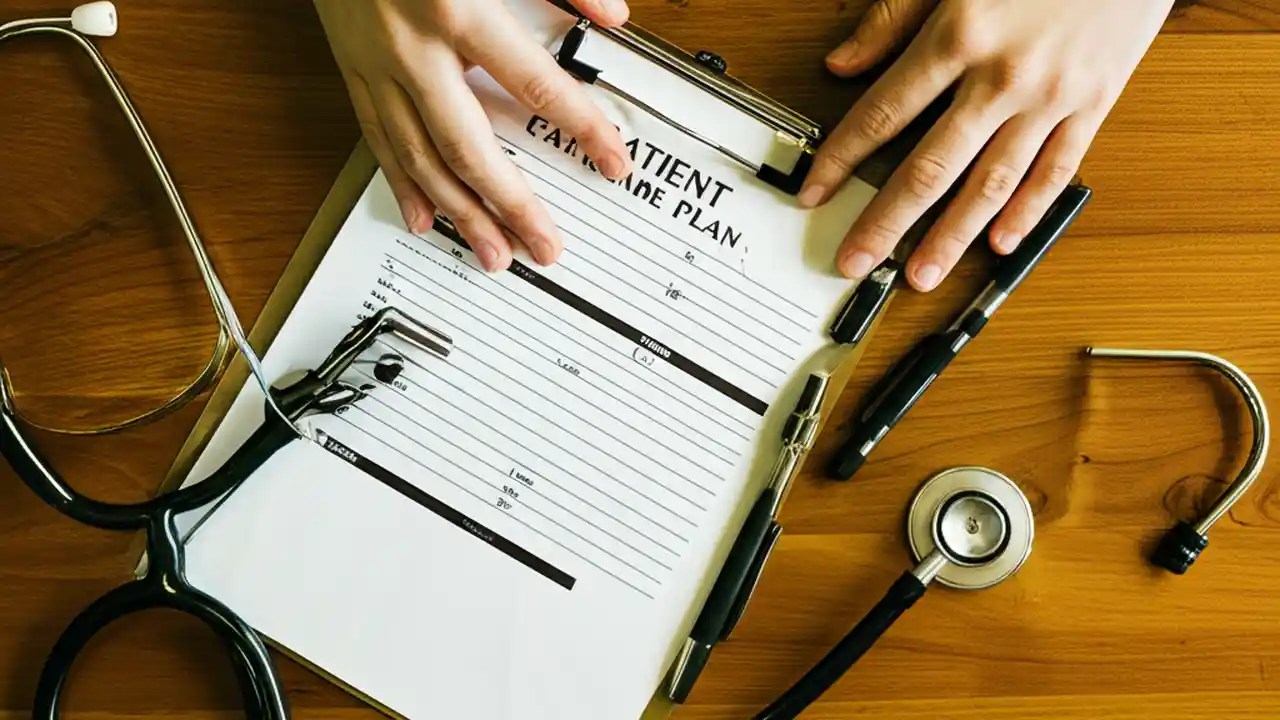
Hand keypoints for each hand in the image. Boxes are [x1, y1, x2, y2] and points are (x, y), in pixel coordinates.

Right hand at [314, 0, 633, 271]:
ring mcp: (378, 68)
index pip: (538, 86)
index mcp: (459, 9)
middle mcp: (416, 50)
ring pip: (421, 158)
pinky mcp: (353, 73)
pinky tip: (425, 219)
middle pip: (471, 147)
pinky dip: (403, 184)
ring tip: (493, 255)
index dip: (583, 128)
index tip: (614, 161)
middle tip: (544, 246)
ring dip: (460, 214)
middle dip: (511, 205)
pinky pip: (378, 141)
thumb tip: (611, 11)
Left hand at [800, 0, 1173, 290]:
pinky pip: (1057, 170)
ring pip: (992, 184)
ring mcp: (1052, 96)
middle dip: (886, 223)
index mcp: (961, 34)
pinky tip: (1000, 243)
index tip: (815, 191)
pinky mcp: (1095, 103)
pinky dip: (1028, 211)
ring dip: (952, 237)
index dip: (842, 159)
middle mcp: (1004, 76)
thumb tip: (842, 64)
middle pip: (931, 168)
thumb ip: (892, 17)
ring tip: (920, 275)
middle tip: (855, 260)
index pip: (883, 114)